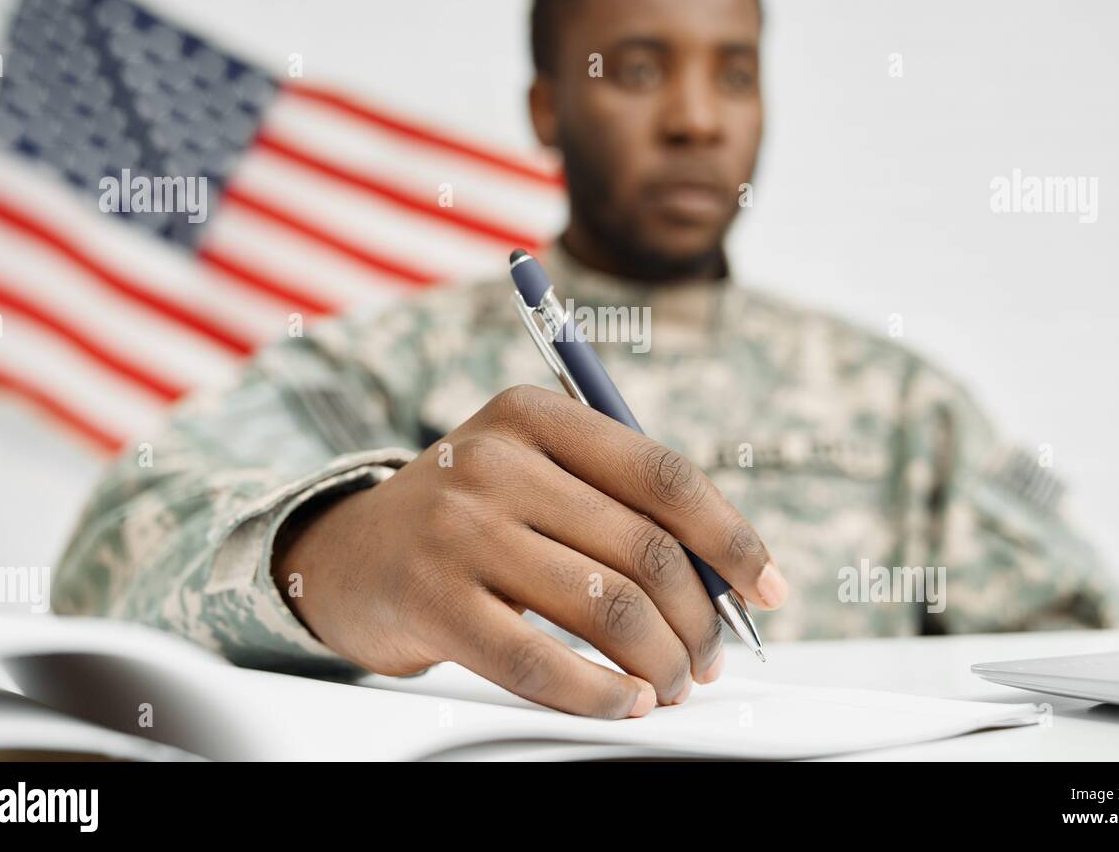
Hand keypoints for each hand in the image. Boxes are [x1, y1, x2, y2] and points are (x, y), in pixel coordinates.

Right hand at [272, 385, 787, 718]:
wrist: (350, 553)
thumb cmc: (470, 517)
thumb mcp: (535, 475)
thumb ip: (619, 505)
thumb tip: (727, 579)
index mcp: (535, 414)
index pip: (665, 474)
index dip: (730, 538)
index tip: (768, 588)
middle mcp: (496, 460)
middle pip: (646, 548)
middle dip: (699, 620)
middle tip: (709, 659)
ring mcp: (459, 529)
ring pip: (607, 607)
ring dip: (659, 662)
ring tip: (668, 685)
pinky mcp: (432, 600)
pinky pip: (540, 662)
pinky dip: (598, 694)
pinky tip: (621, 703)